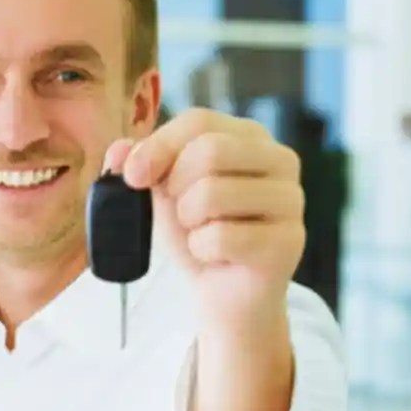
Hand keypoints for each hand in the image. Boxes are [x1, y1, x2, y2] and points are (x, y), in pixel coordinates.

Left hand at [106, 108, 304, 325]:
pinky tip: (216, 255)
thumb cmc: (196, 229)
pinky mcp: (289, 241)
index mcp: (249, 137)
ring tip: (201, 231)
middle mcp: (281, 160)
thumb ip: (139, 162)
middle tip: (180, 211)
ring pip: (213, 194)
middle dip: (176, 187)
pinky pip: (222, 237)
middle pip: (210, 151)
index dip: (159, 145)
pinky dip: (202, 250)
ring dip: (188, 221)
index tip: (133, 176)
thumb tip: (119, 152)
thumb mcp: (161, 189)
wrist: (222, 289)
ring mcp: (291, 200)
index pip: (199, 121)